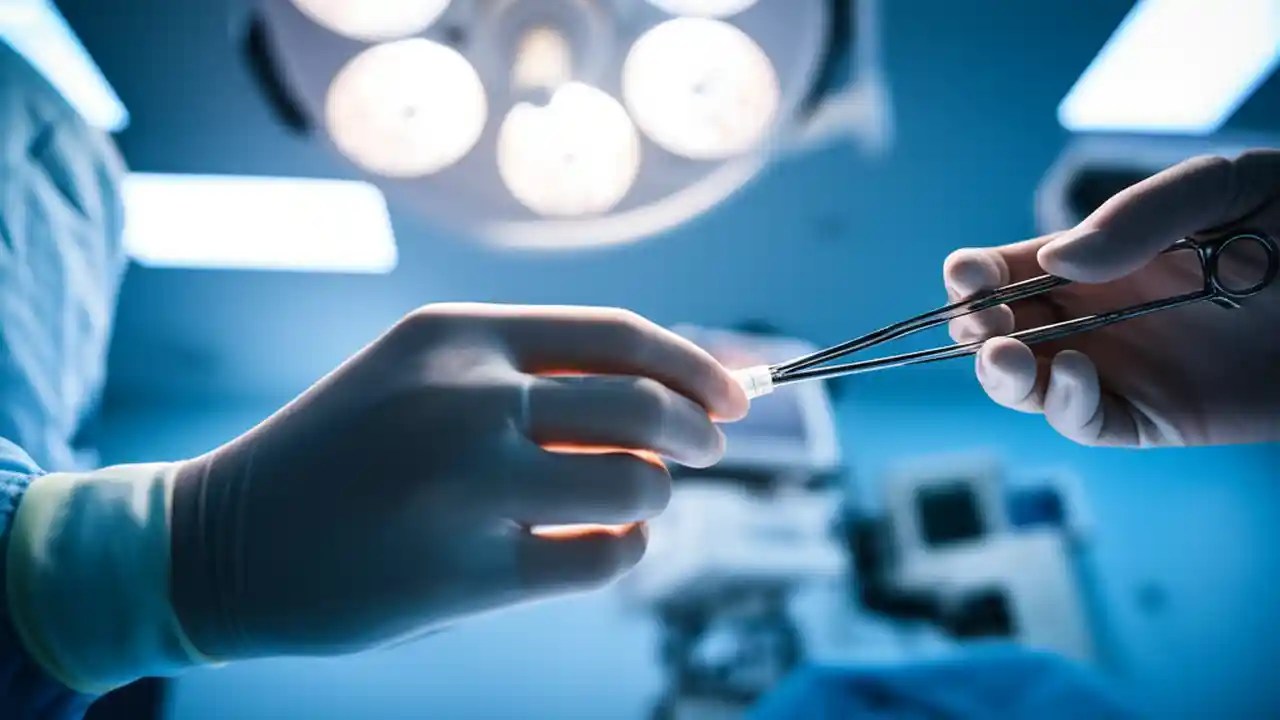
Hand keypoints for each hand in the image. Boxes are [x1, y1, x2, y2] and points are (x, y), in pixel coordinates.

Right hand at [169, 304, 747, 658]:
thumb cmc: (344, 453)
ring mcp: (464, 485)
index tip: (737, 392)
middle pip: (642, 404)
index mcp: (457, 334)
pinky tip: (604, 545)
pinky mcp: (463, 573)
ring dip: (656, 494)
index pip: (618, 334)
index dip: (695, 363)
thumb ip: (528, 374)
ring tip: (635, 501)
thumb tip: (671, 394)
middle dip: (699, 429)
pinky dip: (624, 549)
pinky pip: (600, 556)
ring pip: (635, 480)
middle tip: (711, 449)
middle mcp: (464, 397)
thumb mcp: (419, 376)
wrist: (225, 541)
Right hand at [943, 151, 1279, 446]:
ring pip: (1030, 384)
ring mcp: (1122, 369)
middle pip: (1003, 330)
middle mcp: (1097, 316)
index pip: (1010, 269)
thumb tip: (1055, 261)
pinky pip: (1090, 423)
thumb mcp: (1223, 188)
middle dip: (974, 327)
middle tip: (981, 322)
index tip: (964, 275)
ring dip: (1000, 375)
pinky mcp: (1156, 418)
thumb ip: (1138, 216)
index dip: (974, 275)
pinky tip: (1069, 375)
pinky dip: (1063, 408)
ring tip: (1004, 355)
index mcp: (1097, 258)